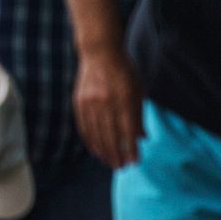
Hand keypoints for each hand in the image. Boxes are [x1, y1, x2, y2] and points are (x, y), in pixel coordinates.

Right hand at [74, 49, 143, 168]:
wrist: (99, 52)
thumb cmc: (123, 70)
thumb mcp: (137, 89)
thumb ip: (139, 114)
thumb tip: (142, 138)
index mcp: (124, 97)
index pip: (128, 129)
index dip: (130, 148)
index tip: (134, 162)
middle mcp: (106, 101)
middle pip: (111, 134)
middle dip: (117, 154)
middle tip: (121, 167)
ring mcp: (90, 101)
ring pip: (96, 133)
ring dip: (104, 151)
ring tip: (110, 163)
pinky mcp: (79, 101)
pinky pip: (84, 126)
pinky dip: (90, 140)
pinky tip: (95, 150)